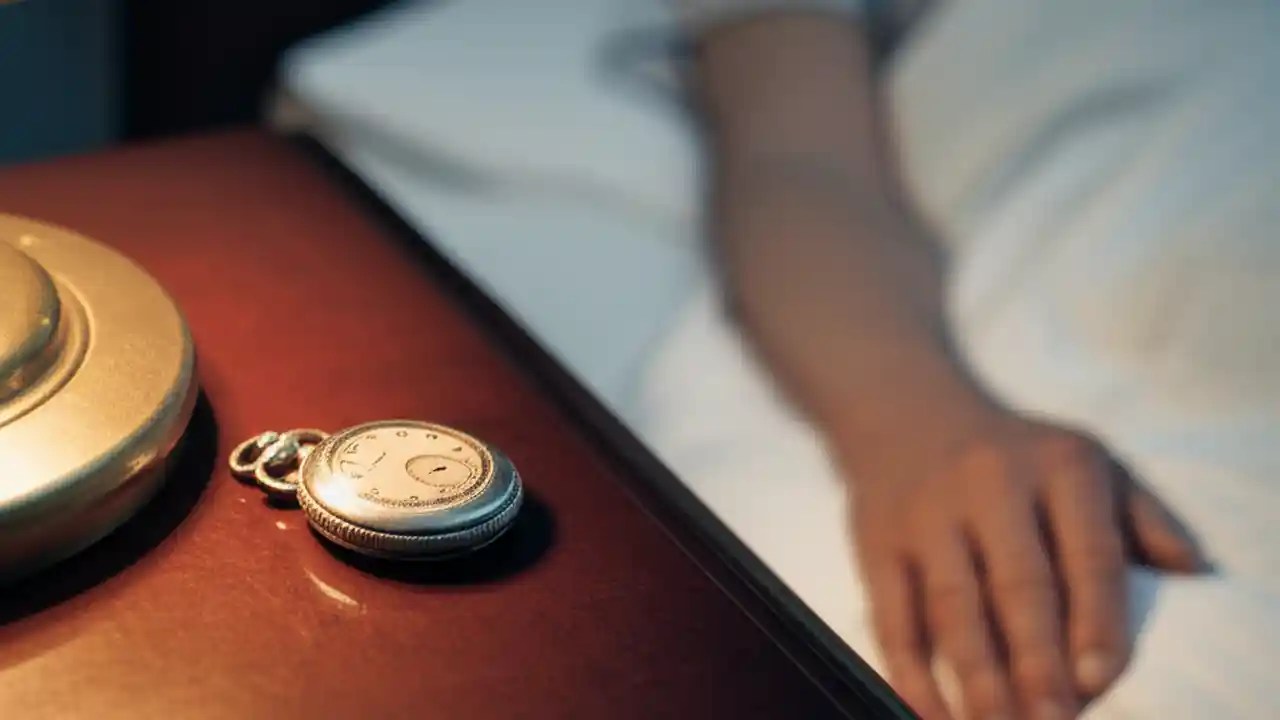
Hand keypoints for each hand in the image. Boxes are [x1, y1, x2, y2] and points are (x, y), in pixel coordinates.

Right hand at [843, 415, 1205, 719]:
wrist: (903, 411)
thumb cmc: (1014, 453)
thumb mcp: (1086, 460)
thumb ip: (1143, 516)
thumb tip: (1193, 573)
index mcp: (1058, 465)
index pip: (1088, 551)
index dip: (1097, 619)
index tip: (1100, 678)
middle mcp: (989, 483)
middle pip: (1017, 584)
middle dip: (1038, 662)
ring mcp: (926, 514)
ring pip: (953, 606)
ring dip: (978, 678)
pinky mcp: (876, 542)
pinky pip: (891, 617)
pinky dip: (910, 673)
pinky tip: (932, 713)